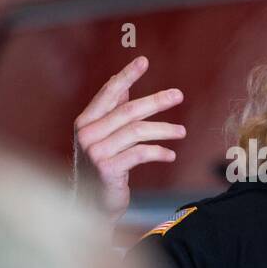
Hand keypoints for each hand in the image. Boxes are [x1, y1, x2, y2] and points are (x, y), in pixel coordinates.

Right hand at [73, 56, 185, 220]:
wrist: (92, 206)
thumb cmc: (101, 169)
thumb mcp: (104, 139)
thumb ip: (113, 114)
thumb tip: (125, 87)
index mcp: (85, 122)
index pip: (108, 93)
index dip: (126, 76)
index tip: (143, 61)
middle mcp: (87, 134)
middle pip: (128, 111)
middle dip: (156, 101)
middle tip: (178, 95)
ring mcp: (96, 152)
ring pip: (138, 131)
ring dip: (164, 130)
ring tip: (181, 132)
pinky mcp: (108, 168)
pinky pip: (141, 153)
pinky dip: (159, 152)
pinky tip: (170, 155)